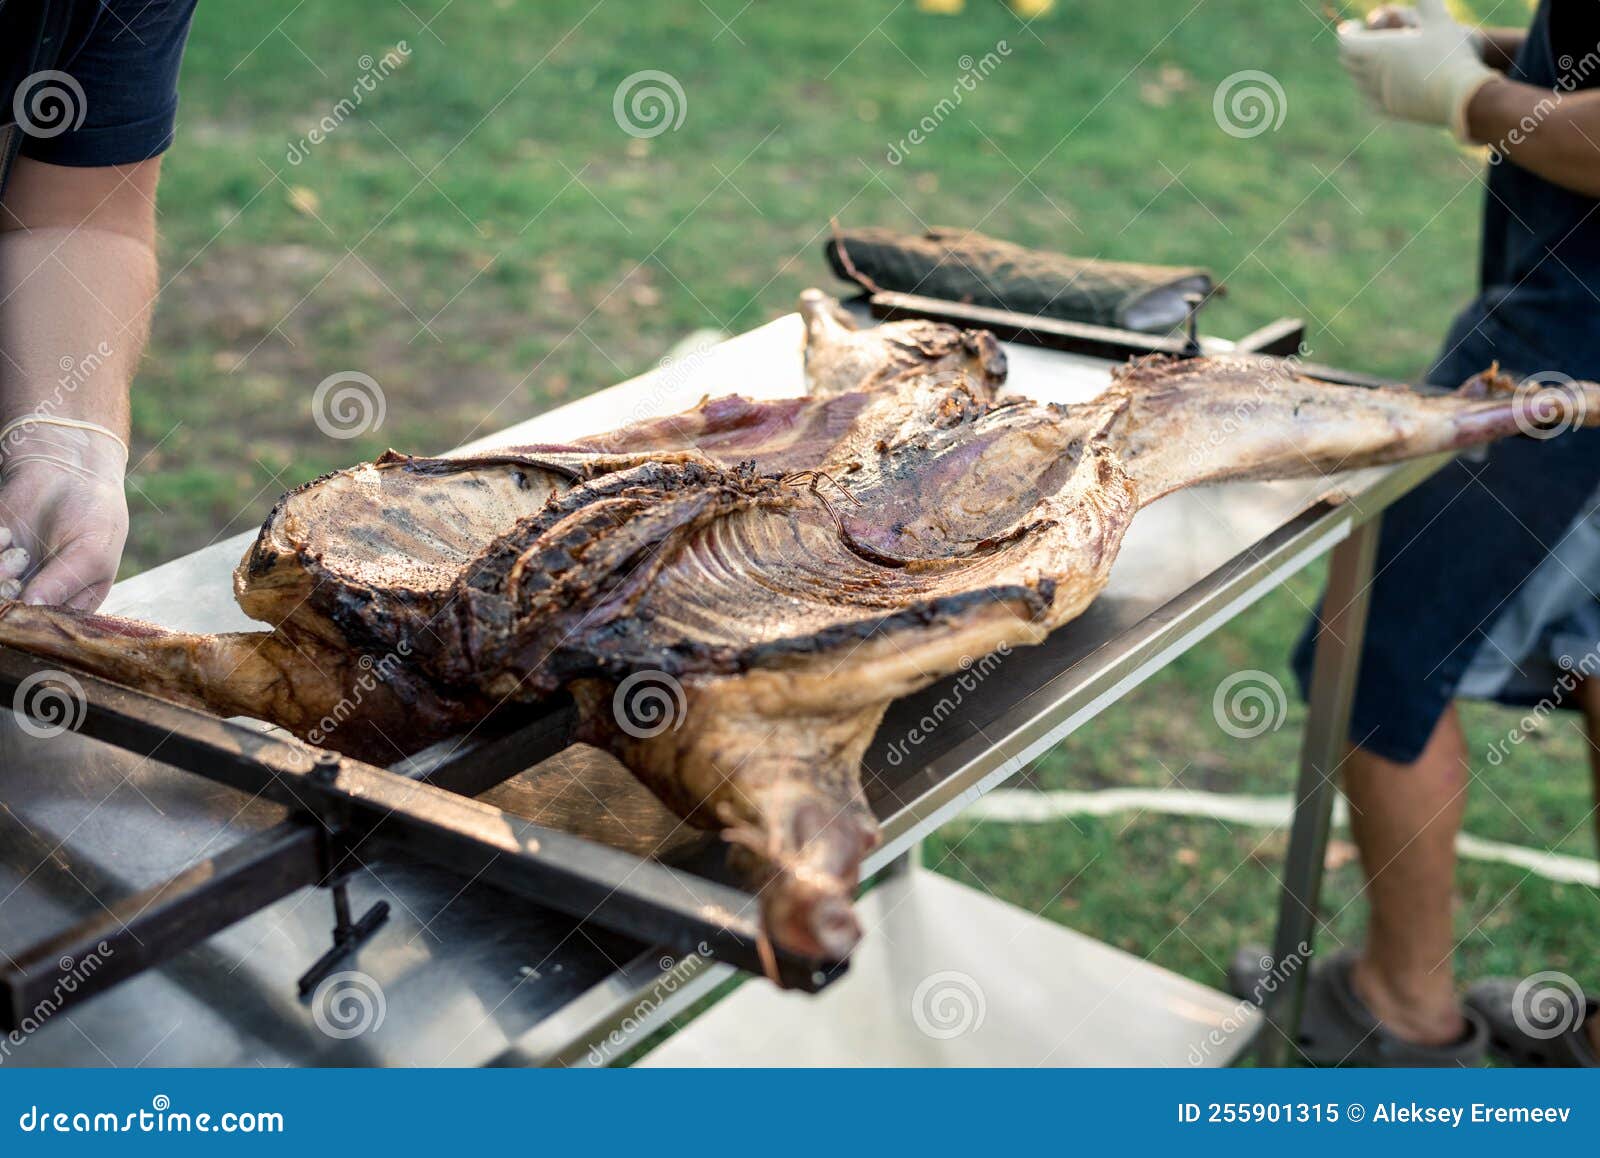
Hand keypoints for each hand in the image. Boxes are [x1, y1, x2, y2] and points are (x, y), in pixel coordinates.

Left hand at [0, 419, 128, 608]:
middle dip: (8, 593)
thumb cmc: (94, 514)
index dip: (30, 618)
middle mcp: (38, 594)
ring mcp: (12, 574)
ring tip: (15, 549)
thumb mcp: (91, 553)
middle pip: (10, 612)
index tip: (28, 596)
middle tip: (20, 567)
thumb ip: (62, 583)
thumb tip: (30, 607)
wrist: (68, 469)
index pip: (44, 627)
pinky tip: (6, 534)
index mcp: (71, 604)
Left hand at [1338, 0, 1495, 140]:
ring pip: (1357, 80)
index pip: (1346, 40)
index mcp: (1377, 51)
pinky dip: (1370, 86)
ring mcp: (1377, 94)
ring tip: (1373, 57)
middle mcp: (1371, 75)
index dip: (1349, 30)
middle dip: (1352, 47)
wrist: (1460, 96)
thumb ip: (1426, 1)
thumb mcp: (1439, 19)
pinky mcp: (1387, 110)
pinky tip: (1382, 80)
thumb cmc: (1449, 54)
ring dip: (1360, 67)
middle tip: (1363, 38)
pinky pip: (1368, 98)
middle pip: (1347, 60)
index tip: (1357, 24)